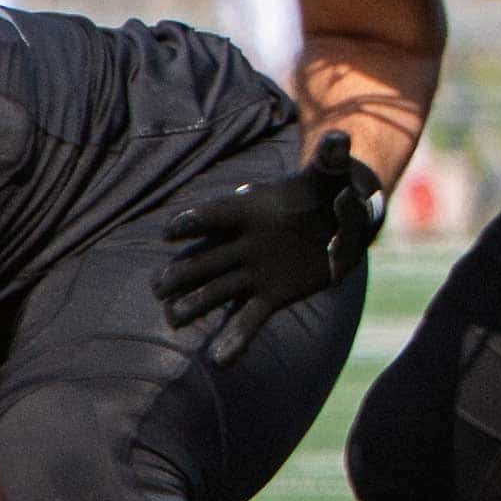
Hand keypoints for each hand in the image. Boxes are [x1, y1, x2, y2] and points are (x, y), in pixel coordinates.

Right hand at [154, 129, 383, 366]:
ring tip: (173, 318)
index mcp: (252, 210)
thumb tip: (341, 138)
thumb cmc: (328, 188)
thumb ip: (331, 157)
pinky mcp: (270, 296)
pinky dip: (235, 340)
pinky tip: (219, 362)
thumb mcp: (331, 171)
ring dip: (197, 303)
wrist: (337, 215)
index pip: (218, 215)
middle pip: (208, 258)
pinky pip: (249, 320)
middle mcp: (245, 243)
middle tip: (159, 286)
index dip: (195, 221)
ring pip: (219, 290)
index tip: (170, 231)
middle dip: (185, 272)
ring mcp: (254, 272)